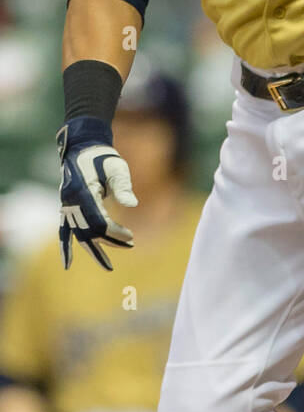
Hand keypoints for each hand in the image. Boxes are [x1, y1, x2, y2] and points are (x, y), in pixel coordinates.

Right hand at [57, 117, 137, 270]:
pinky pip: (63, 231)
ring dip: (95, 248)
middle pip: (90, 231)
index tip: (130, 236)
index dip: (115, 232)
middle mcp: (71, 202)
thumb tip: (133, 204)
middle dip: (109, 242)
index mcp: (84, 192)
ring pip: (79, 234)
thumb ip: (123, 185)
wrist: (82, 147)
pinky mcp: (66, 208)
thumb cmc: (103, 157)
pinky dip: (65, 247)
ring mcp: (66, 206)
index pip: (99, 221)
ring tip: (109, 264)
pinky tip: (67, 265)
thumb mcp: (117, 168)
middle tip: (130, 245)